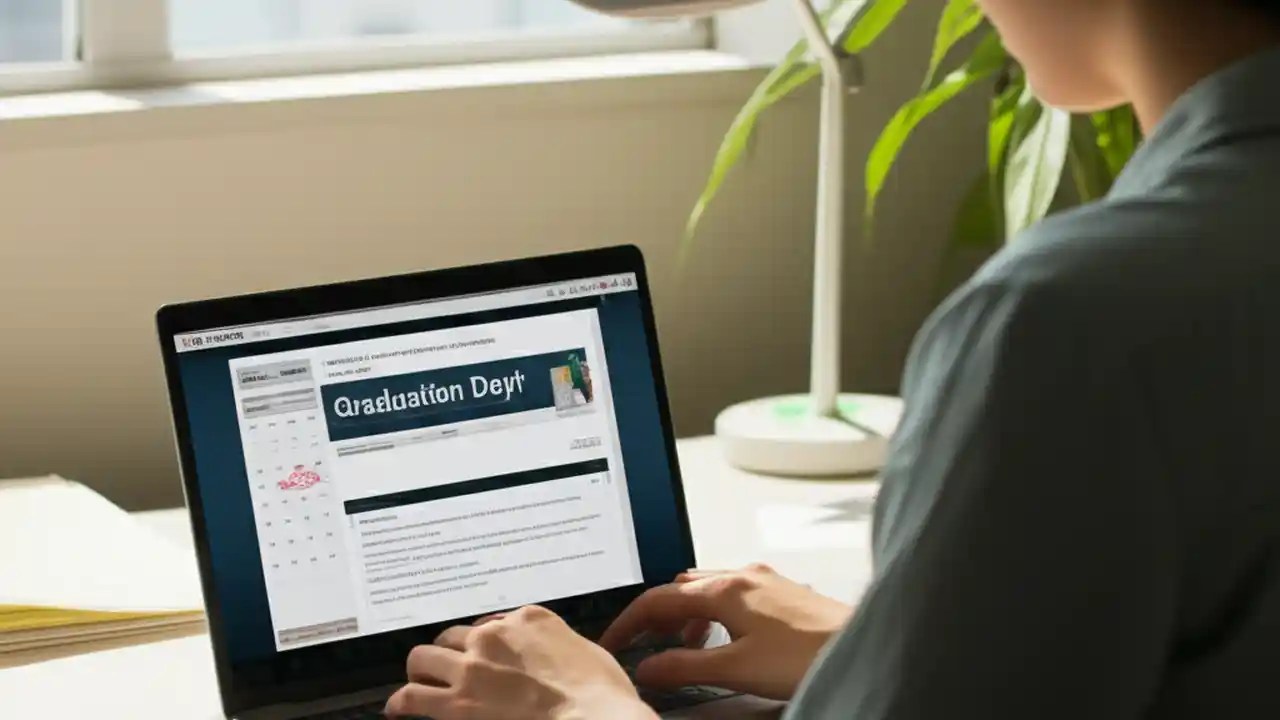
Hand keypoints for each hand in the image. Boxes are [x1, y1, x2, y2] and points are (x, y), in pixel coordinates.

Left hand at [385, 605, 655, 719]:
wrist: (592, 719)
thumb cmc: (602, 694)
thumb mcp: (587, 652)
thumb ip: (558, 645)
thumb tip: (550, 656)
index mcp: (529, 619)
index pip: (494, 624)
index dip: (489, 644)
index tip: (489, 658)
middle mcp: (494, 635)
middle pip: (454, 637)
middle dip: (452, 653)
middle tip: (453, 671)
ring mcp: (471, 667)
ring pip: (424, 659)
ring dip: (423, 672)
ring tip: (421, 684)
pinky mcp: (455, 703)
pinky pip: (412, 696)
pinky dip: (402, 702)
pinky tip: (398, 709)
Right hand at [599, 563, 851, 700]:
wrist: (864, 647)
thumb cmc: (808, 655)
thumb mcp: (736, 668)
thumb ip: (685, 667)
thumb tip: (649, 667)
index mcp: (725, 588)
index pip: (659, 599)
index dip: (629, 622)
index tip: (614, 642)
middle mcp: (743, 576)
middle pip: (681, 587)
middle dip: (657, 614)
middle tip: (642, 644)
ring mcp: (765, 581)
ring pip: (708, 589)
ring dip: (686, 615)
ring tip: (679, 648)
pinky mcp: (784, 593)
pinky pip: (732, 596)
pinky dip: (713, 615)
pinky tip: (721, 641)